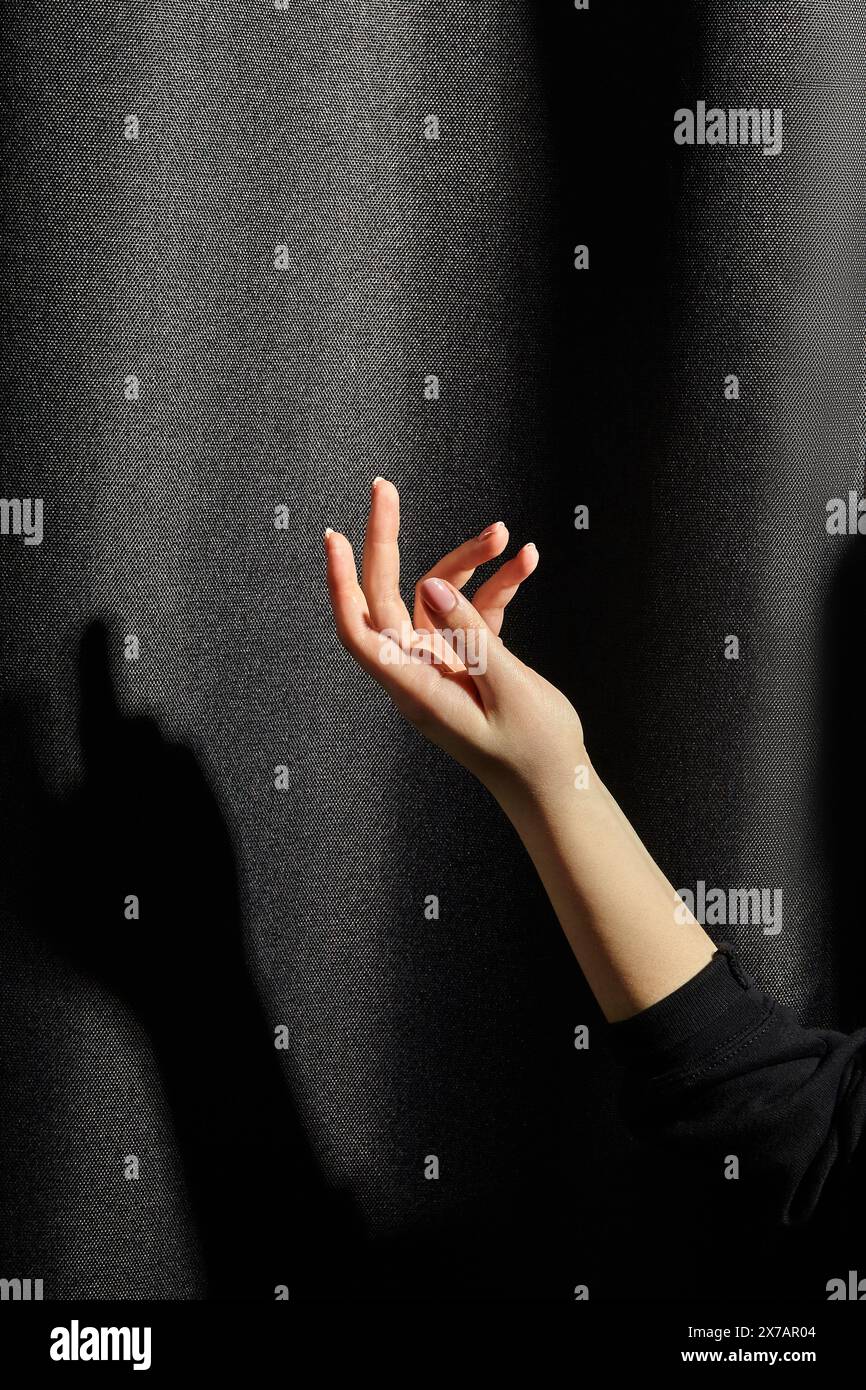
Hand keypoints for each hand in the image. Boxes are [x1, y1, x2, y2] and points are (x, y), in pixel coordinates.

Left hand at [324, 479, 585, 806]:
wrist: (555, 785)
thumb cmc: (532, 751)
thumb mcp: (506, 688)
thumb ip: (471, 634)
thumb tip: (431, 586)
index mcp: (416, 687)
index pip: (360, 630)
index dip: (341, 582)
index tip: (334, 536)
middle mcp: (420, 671)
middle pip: (387, 596)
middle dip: (386, 540)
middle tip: (384, 487)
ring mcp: (444, 663)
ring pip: (438, 596)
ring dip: (470, 562)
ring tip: (507, 536)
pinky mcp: (471, 659)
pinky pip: (474, 611)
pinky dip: (498, 585)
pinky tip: (526, 562)